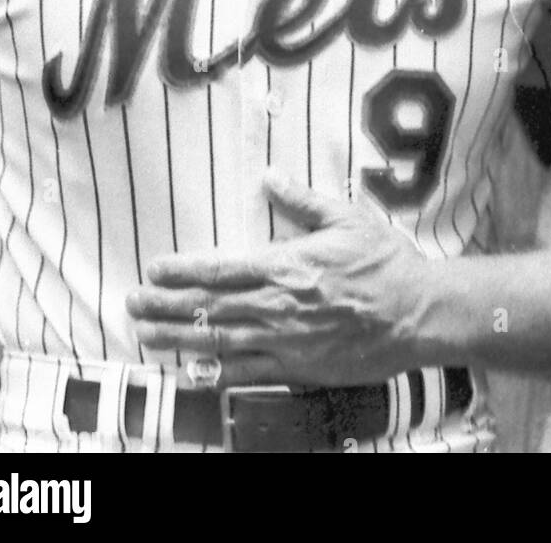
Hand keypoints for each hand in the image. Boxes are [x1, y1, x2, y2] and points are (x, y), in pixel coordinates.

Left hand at [125, 171, 435, 386]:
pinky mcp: (298, 369)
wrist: (419, 313)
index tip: (154, 268)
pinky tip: (190, 373)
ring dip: (178, 338)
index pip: (222, 269)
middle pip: (210, 308)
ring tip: (145, 335)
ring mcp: (286, 342)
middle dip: (165, 305)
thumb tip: (268, 176)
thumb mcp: (348, 218)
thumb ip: (303, 200)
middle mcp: (279, 306)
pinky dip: (214, 375)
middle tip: (131, 304)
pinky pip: (247, 375)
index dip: (182, 271)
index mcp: (288, 265)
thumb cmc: (386, 262)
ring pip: (218, 342)